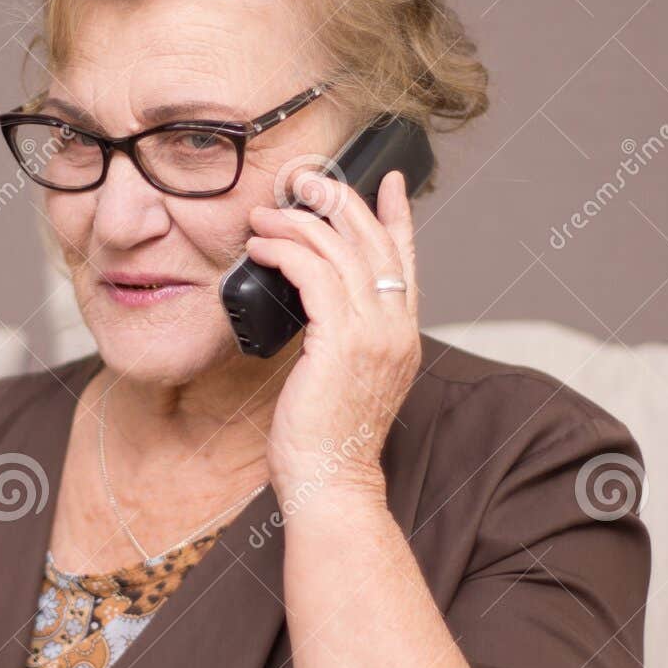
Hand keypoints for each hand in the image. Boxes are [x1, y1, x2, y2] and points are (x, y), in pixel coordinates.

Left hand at [245, 168, 422, 504]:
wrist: (331, 485)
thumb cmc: (326, 441)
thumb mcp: (345, 379)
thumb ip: (344, 338)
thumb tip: (316, 305)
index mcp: (402, 336)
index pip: (406, 261)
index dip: (399, 216)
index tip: (391, 183)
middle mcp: (395, 329)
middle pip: (374, 242)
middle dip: (339, 202)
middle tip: (305, 182)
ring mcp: (373, 334)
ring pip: (340, 251)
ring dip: (297, 224)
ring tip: (265, 216)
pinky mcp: (340, 342)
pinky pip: (313, 274)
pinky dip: (284, 252)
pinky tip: (261, 248)